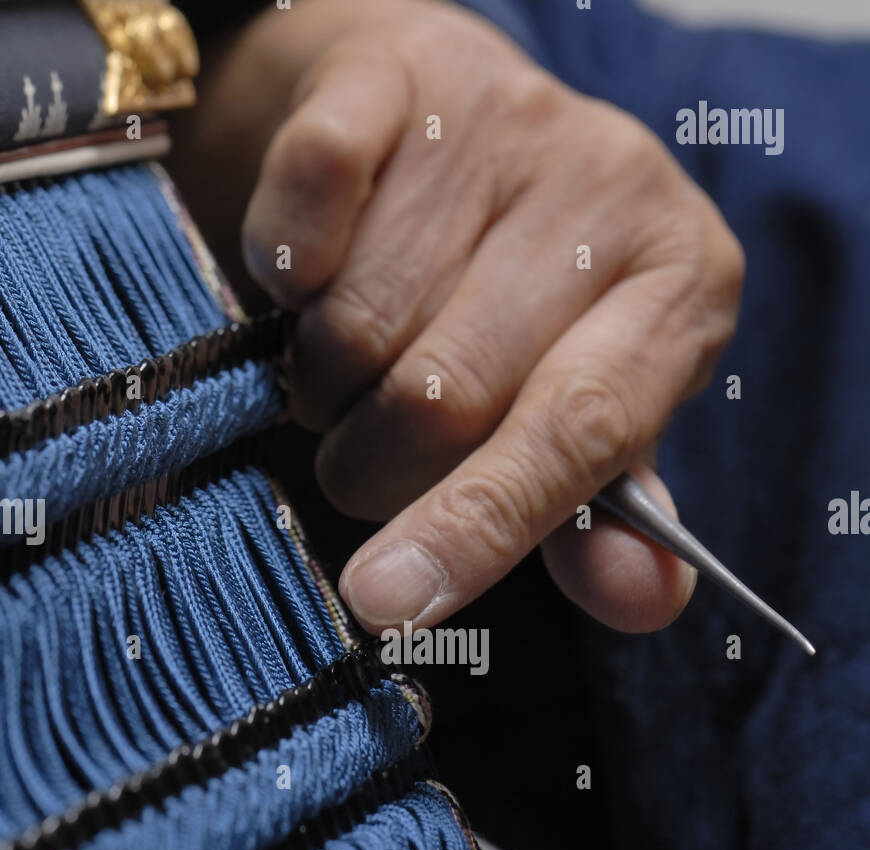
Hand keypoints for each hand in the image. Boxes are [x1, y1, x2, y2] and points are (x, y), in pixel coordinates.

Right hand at [238, 0, 743, 633]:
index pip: (577, 431)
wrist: (441, 125)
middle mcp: (613, 188)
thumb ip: (603, 515)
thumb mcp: (584, 412)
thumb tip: (641, 598)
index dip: (475, 527)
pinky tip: (308, 274)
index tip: (389, 600)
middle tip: (366, 453)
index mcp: (679, 290)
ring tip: (346, 361)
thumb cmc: (519, 304)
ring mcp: (505, 118)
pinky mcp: (396, 72)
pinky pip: (302, 219)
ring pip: (356, 326)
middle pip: (445, 395)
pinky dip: (280, 275)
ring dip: (322, 382)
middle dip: (375, 465)